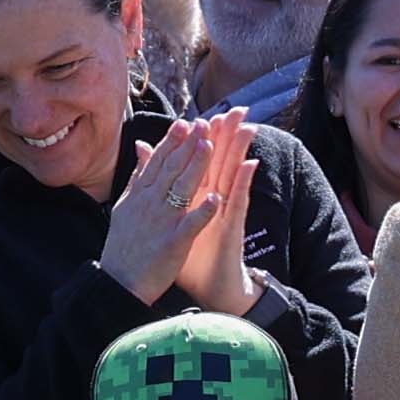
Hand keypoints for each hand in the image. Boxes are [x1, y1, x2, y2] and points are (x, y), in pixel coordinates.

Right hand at [100, 113, 238, 302]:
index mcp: (140, 195)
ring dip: (196, 166)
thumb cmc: (124, 247)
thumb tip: (141, 148)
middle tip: (203, 124)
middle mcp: (150, 203)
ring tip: (210, 146)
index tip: (186, 123)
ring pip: (181, 188)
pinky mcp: (173, 243)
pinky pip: (190, 224)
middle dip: (188, 145)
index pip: (158, 162)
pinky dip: (202, 211)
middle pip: (171, 168)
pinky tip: (216, 197)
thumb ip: (137, 177)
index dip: (172, 141)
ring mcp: (162, 222)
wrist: (118, 282)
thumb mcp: (124, 206)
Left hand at [175, 111, 257, 314]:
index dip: (203, 139)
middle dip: (227, 136)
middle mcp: (215, 202)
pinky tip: (251, 164)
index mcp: (196, 199)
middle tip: (238, 109)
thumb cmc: (189, 260)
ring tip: (248, 125)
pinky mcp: (233, 227)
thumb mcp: (171, 223)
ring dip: (241, 151)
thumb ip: (162, 192)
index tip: (206, 114)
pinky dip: (245, 182)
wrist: (209, 290)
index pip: (200, 162)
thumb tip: (148, 165)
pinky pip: (239, 201)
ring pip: (234, 175)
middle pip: (221, 162)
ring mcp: (226, 214)